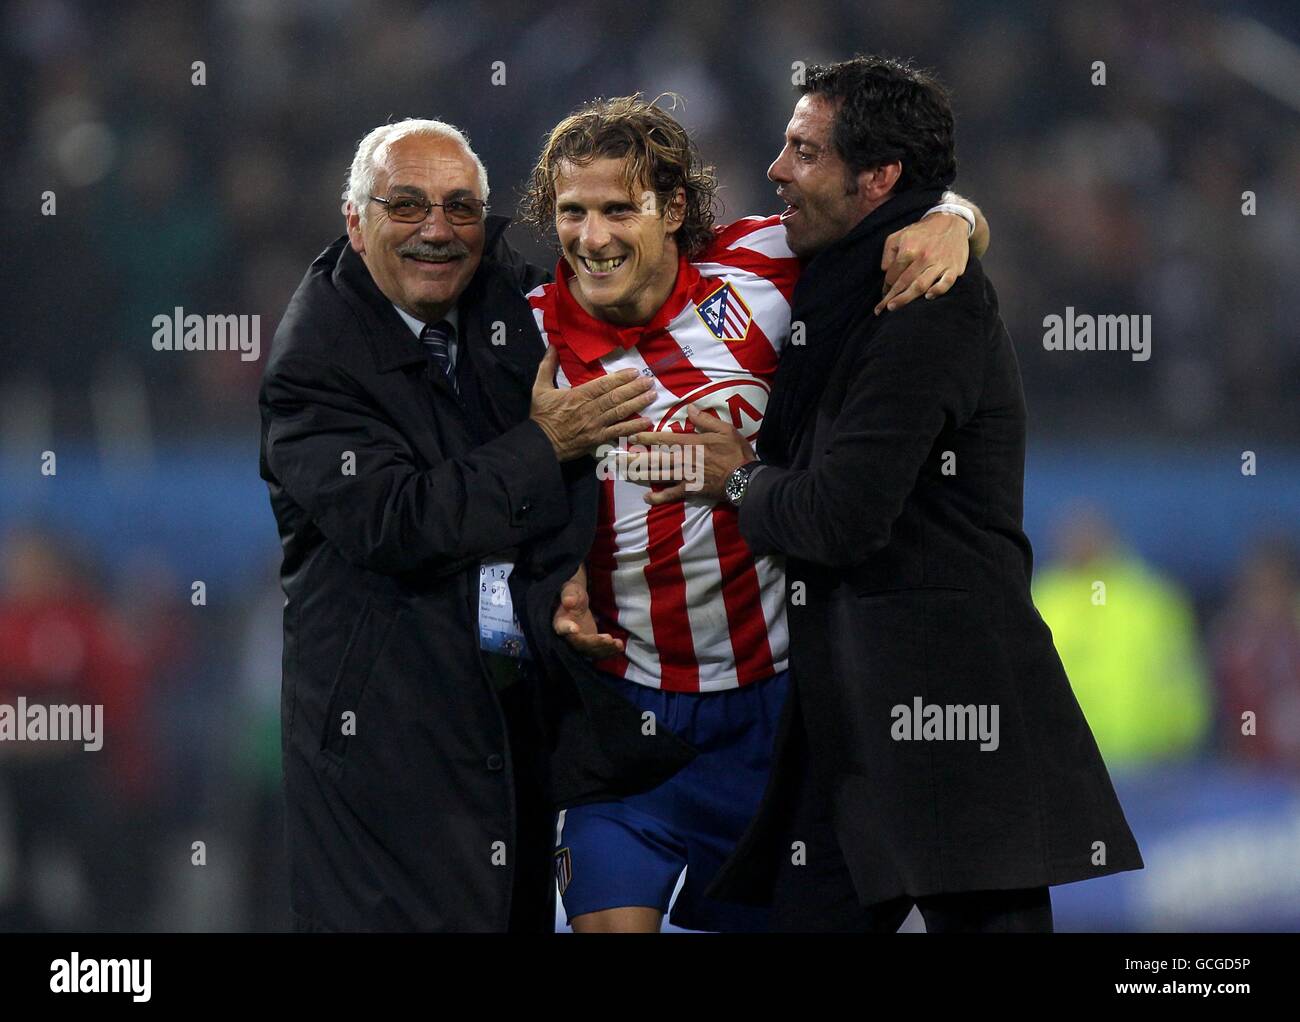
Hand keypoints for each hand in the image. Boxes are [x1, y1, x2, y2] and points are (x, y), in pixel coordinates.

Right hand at [530, 347, 654, 460]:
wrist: (540, 443)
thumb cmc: (541, 415)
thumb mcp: (540, 388)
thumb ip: (547, 366)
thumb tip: (552, 345)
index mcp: (577, 395)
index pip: (603, 385)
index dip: (620, 378)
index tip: (634, 372)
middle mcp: (589, 409)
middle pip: (615, 397)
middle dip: (634, 388)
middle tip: (649, 381)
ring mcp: (595, 425)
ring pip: (620, 412)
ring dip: (637, 403)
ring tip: (652, 395)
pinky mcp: (598, 439)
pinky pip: (618, 432)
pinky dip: (633, 427)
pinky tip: (647, 421)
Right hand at [552, 569, 623, 658]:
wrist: (578, 603)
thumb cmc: (573, 595)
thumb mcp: (571, 589)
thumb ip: (569, 594)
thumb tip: (568, 601)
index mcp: (560, 621)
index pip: (561, 627)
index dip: (567, 629)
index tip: (575, 629)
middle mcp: (569, 636)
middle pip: (580, 644)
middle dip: (594, 642)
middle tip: (608, 638)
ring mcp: (581, 643)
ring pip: (591, 651)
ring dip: (605, 649)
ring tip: (618, 644)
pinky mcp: (591, 645)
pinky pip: (599, 651)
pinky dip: (610, 651)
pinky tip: (620, 646)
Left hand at [631, 404, 754, 504]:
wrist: (744, 479)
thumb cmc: (736, 452)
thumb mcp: (725, 429)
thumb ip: (705, 420)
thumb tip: (690, 408)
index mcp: (690, 443)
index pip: (664, 439)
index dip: (647, 437)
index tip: (632, 436)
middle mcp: (682, 459)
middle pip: (654, 458)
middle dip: (636, 457)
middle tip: (619, 457)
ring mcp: (684, 476)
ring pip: (658, 475)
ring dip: (640, 474)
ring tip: (626, 473)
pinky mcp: (689, 490)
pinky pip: (671, 495)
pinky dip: (659, 497)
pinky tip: (647, 498)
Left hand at [875, 211, 970, 314]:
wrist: (952, 222)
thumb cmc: (922, 232)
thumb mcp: (899, 235)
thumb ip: (888, 252)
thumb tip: (884, 271)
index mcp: (909, 249)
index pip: (893, 274)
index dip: (886, 285)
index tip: (883, 294)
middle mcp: (923, 256)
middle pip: (904, 282)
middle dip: (891, 297)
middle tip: (882, 309)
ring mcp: (939, 263)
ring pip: (921, 285)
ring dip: (906, 298)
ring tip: (894, 307)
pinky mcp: (953, 268)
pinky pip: (946, 283)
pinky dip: (937, 291)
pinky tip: (928, 297)